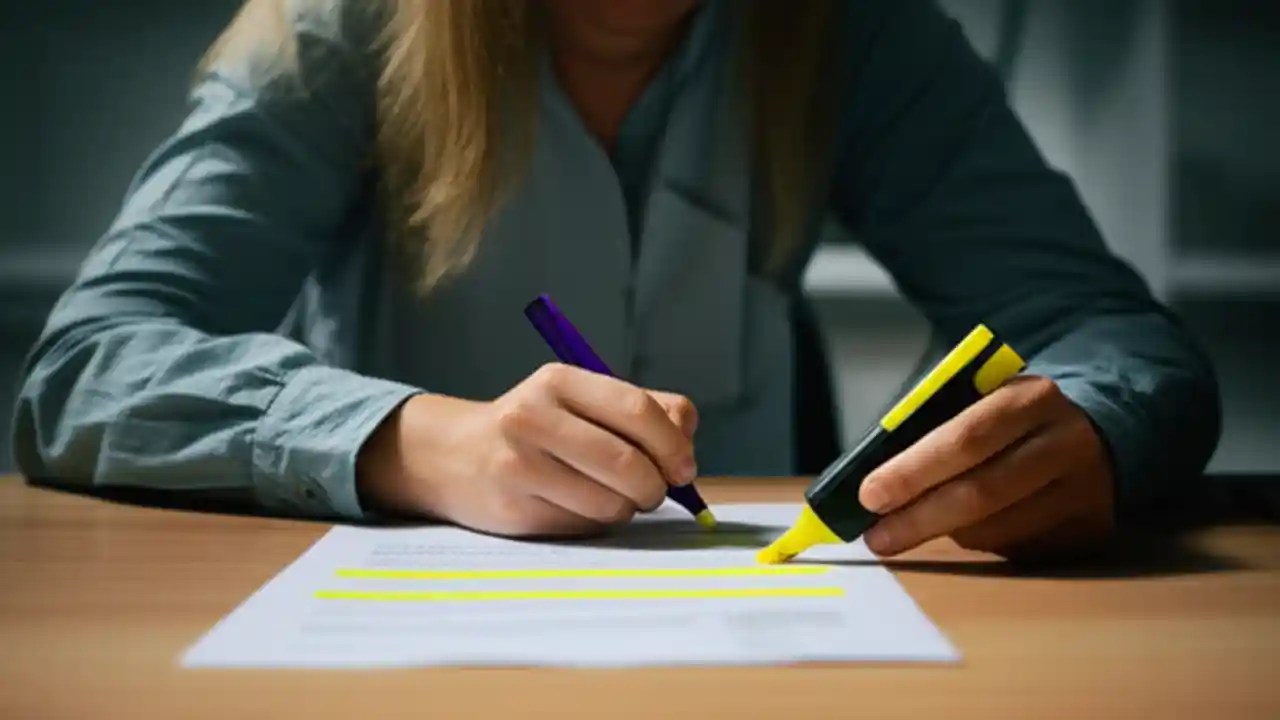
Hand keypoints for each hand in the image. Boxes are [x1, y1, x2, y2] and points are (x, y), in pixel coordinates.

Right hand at [357, 363, 698, 537]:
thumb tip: (686, 442)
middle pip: (628, 463)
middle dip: (655, 486)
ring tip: (613, 497)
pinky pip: (584, 527)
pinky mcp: (513, 509)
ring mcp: (519, 465)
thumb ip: (644, 411)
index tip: (684, 468)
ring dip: (627, 508)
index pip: (637, 410)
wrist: (455, 456)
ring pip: (610, 503)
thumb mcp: (583, 401)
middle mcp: (533, 417)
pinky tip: (579, 506)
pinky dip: (597, 523)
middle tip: (655, 492)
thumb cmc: (539, 428)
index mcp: (559, 380)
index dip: (673, 445)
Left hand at [858, 376, 1114, 560]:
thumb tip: (875, 479)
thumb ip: (934, 429)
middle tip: (877, 536)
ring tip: (911, 529)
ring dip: (946, 534)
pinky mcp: (1089, 530)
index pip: (966, 437)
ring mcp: (1084, 491)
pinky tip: (963, 531)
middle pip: (982, 492)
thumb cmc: (1009, 421)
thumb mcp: (979, 401)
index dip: (914, 470)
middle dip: (919, 518)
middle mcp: (1066, 443)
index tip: (870, 495)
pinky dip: (979, 544)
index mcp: (1030, 398)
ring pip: (997, 530)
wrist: (1092, 435)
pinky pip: (1017, 549)